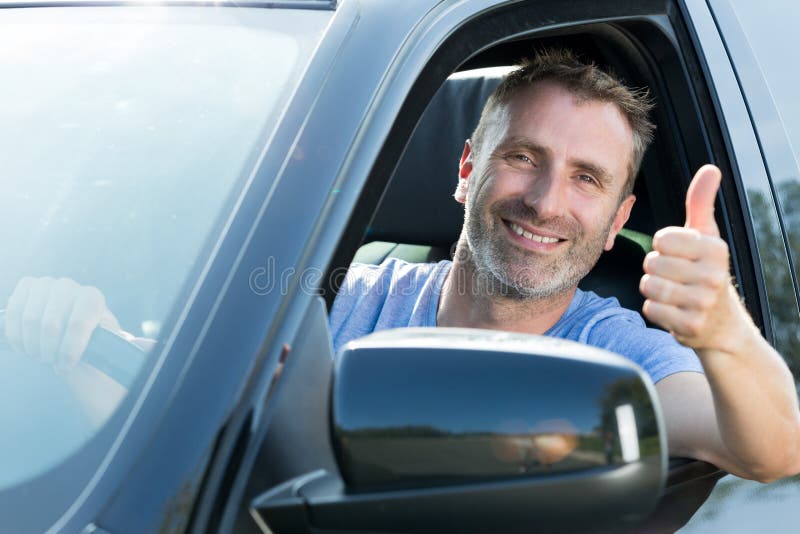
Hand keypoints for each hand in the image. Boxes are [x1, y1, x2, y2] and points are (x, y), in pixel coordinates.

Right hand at [5, 277, 120, 370]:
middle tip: (51, 361)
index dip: (70, 350)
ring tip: (40, 355)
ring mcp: (47, 283)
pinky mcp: (27, 286)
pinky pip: (13, 311)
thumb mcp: (112, 344)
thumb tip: (150, 344)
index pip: (78, 324)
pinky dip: (16, 335)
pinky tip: (24, 347)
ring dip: (32, 345)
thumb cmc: (91, 340)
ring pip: (30, 320)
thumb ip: (131, 346)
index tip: (67, 366)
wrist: (69, 332)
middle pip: (50, 324)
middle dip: (48, 351)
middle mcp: (70, 286)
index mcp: (93, 298)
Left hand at [639, 165, 746, 351]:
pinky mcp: (691, 326)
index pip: (661, 239)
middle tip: (674, 277)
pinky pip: (650, 310)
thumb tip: (710, 169)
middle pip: (652, 263)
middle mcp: (713, 275)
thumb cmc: (705, 271)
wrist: (721, 324)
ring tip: (671, 292)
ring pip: (649, 286)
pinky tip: (672, 310)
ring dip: (653, 289)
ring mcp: (703, 302)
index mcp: (715, 248)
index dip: (662, 247)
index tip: (678, 255)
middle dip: (656, 270)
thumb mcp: (706, 236)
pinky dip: (655, 310)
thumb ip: (701, 203)